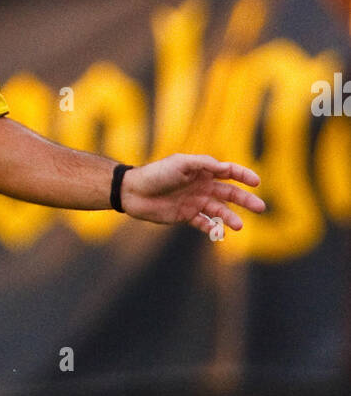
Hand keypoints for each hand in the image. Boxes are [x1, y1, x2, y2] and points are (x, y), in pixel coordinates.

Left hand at [120, 154, 264, 234]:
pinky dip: (213, 228)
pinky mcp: (186, 216)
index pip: (229, 172)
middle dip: (245, 199)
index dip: (244, 175)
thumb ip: (203, 164)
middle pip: (229, 193)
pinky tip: (220, 233)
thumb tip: (225, 168)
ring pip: (219, 210)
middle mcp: (202, 186)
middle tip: (260, 207)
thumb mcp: (181, 163)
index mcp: (202, 170)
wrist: (134, 192)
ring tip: (239, 226)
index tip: (256, 182)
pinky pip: (204, 223)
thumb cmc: (157, 173)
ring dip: (230, 217)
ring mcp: (195, 201)